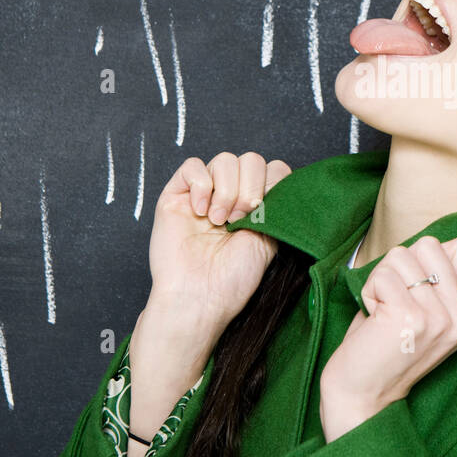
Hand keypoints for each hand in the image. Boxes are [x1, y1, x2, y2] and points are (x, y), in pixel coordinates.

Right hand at [144, 151, 290, 341]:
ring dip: (226, 190)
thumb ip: (276, 204)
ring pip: (225, 159)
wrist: (199, 297)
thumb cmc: (233, 278)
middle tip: (239, 219)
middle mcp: (231, 195)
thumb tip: (281, 174)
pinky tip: (200, 210)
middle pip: (251, 159)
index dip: (272, 183)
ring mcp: (203, 194)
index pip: (273, 169)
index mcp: (256, 206)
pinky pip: (192, 165)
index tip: (264, 213)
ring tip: (219, 221)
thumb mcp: (269, 238)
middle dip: (250, 188)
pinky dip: (200, 184)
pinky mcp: (176, 195)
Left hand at [319, 235, 456, 441]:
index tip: (416, 296)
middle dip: (401, 268)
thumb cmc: (387, 345)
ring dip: (381, 280)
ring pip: (402, 256)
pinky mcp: (410, 317)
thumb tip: (450, 241)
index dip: (426, 262)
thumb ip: (443, 277)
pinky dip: (368, 292)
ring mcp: (440, 317)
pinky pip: (382, 273)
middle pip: (430, 245)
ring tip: (384, 313)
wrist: (364, 395)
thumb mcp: (430, 312)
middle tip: (395, 305)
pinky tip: (374, 319)